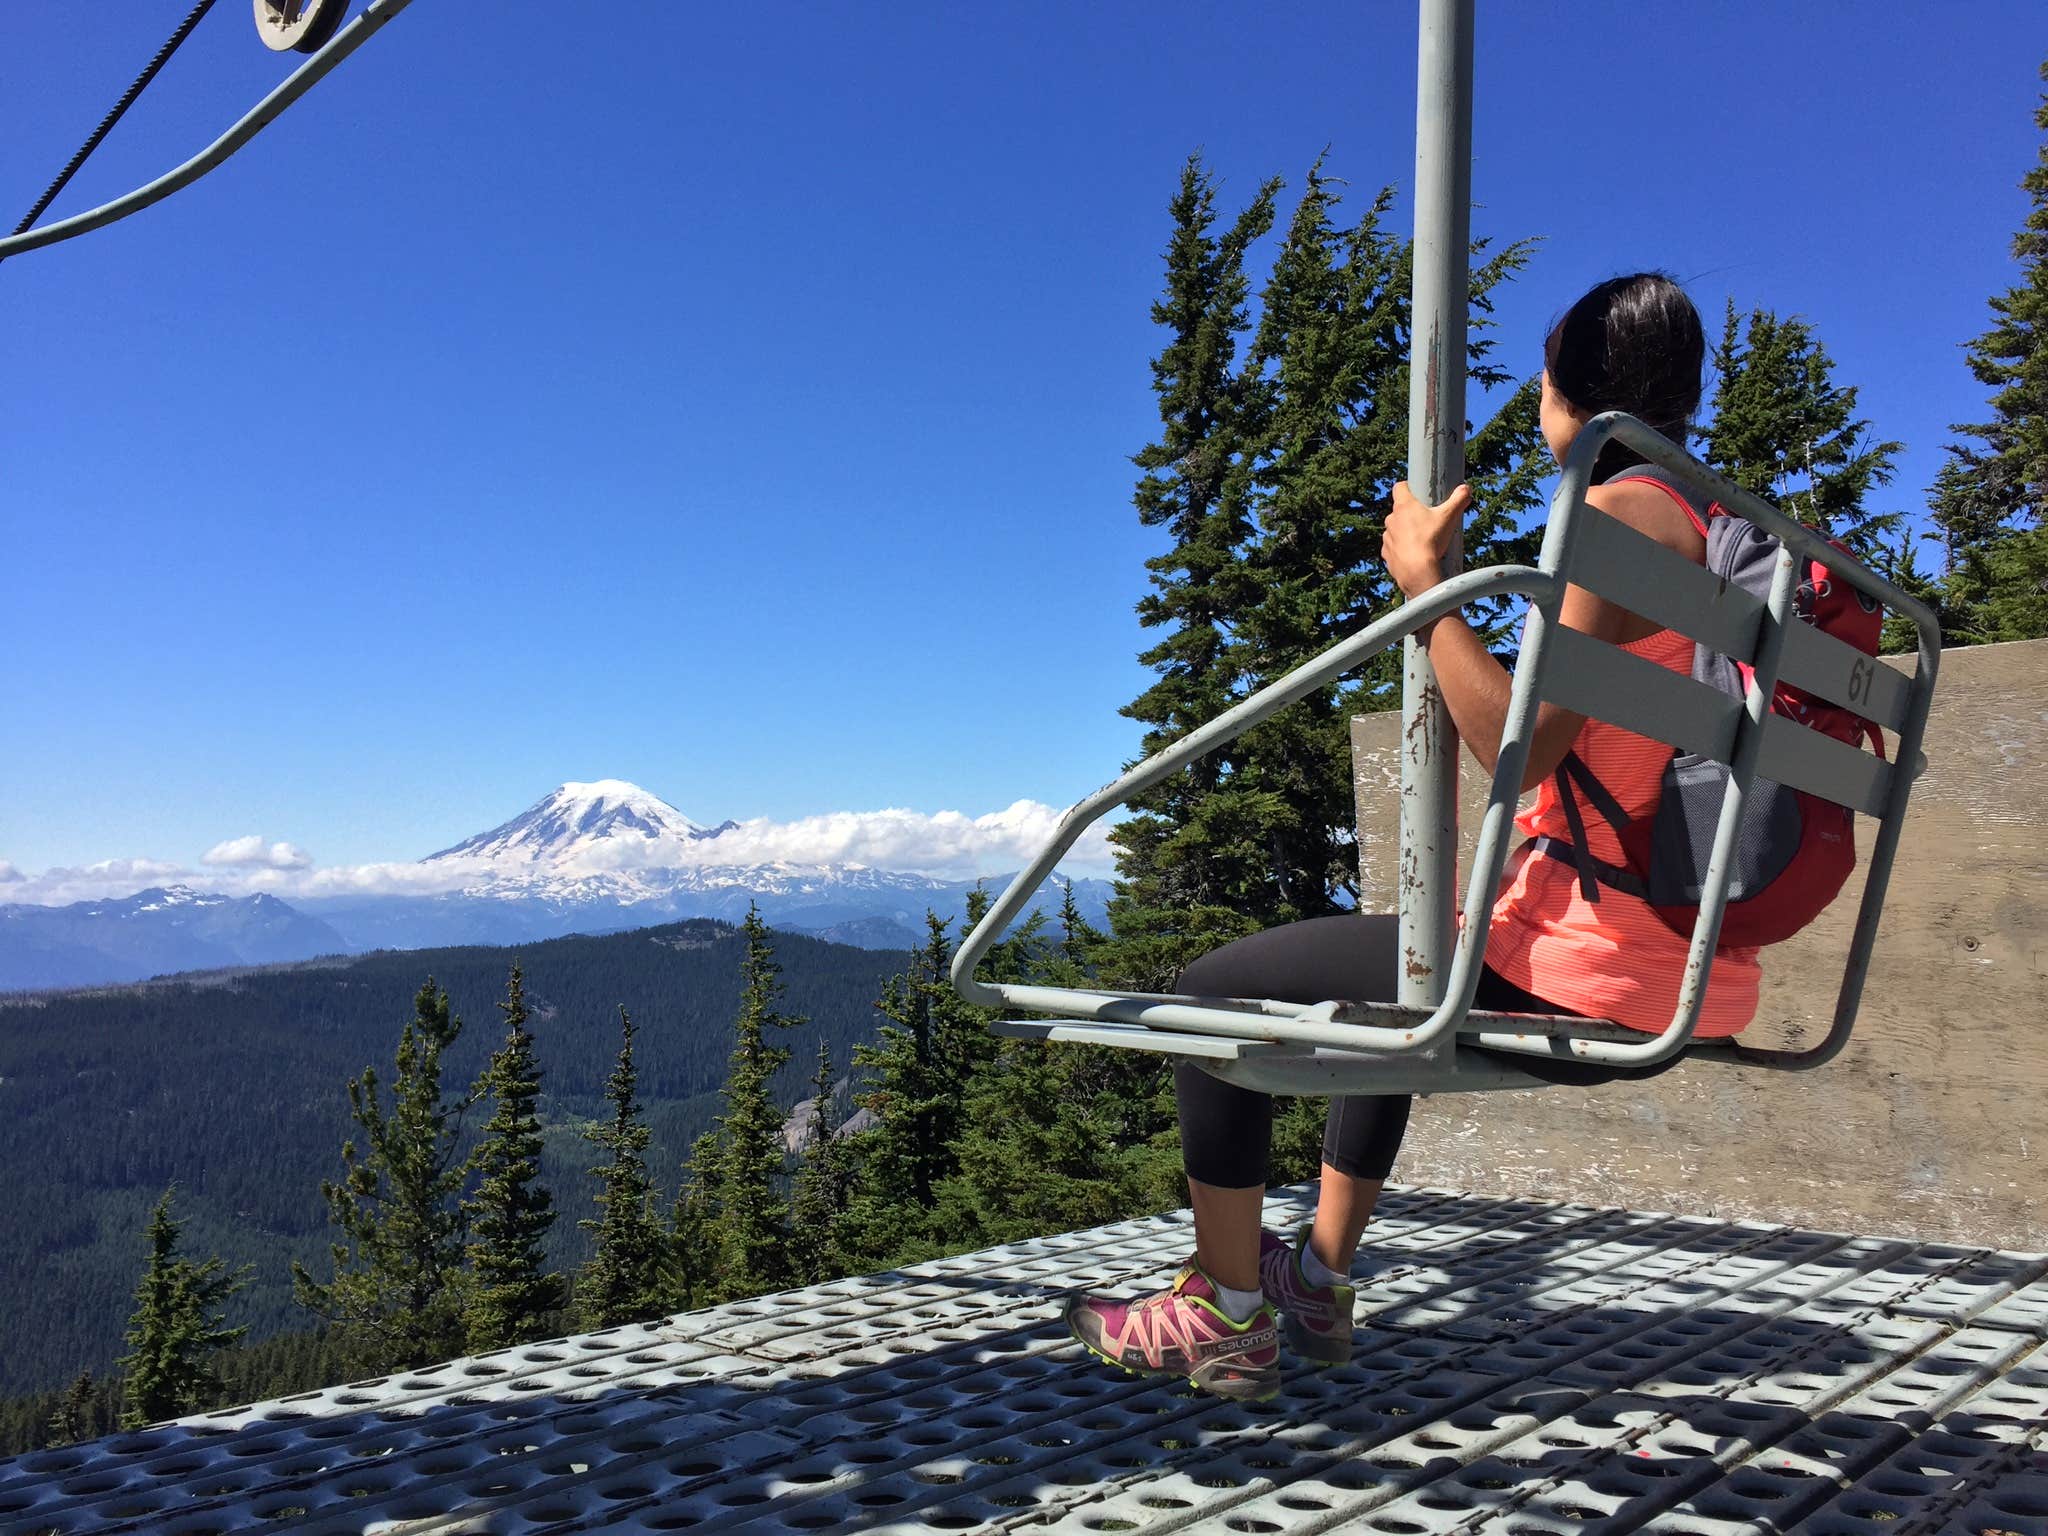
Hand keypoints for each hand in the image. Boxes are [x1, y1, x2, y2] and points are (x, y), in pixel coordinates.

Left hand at [1382, 479, 1471, 599]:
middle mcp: (1391, 519)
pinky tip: (1413, 555)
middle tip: (1427, 520)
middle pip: (1399, 510)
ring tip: (1422, 540)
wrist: (1417, 572)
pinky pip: (1393, 548)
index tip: (1417, 492)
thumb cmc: (1432, 540)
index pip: (1399, 487)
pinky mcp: (1386, 554)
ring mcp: (1387, 538)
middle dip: (1410, 513)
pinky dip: (1401, 550)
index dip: (1408, 487)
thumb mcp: (1449, 517)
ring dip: (1405, 532)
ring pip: (1395, 530)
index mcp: (1404, 506)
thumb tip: (1466, 488)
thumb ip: (1459, 500)